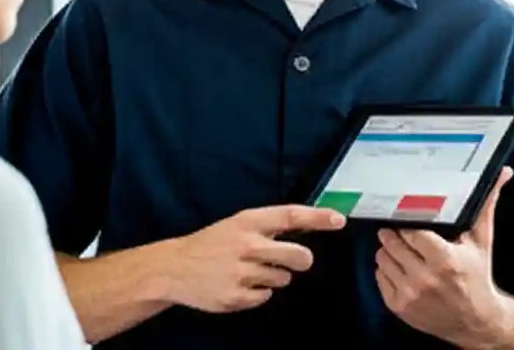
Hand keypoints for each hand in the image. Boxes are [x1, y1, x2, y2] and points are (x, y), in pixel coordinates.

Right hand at [164, 204, 344, 312]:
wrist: (175, 268)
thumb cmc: (212, 243)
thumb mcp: (238, 224)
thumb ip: (269, 227)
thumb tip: (307, 227)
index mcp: (248, 222)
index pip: (291, 216)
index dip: (318, 217)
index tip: (339, 219)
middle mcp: (247, 245)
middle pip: (298, 256)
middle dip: (302, 260)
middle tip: (297, 260)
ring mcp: (242, 273)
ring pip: (283, 279)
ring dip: (273, 276)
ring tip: (250, 271)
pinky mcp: (236, 296)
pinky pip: (265, 296)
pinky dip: (258, 292)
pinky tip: (240, 284)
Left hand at [375, 167, 513, 348]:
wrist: (477, 321)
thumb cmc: (478, 275)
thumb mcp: (482, 240)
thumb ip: (486, 205)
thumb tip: (503, 171)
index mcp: (445, 259)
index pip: (410, 231)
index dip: (406, 222)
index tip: (405, 216)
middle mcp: (425, 278)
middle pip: (392, 243)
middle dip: (394, 234)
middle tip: (399, 230)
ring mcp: (410, 294)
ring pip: (382, 259)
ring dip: (388, 251)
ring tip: (401, 248)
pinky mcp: (399, 307)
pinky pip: (379, 277)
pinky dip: (386, 270)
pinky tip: (400, 267)